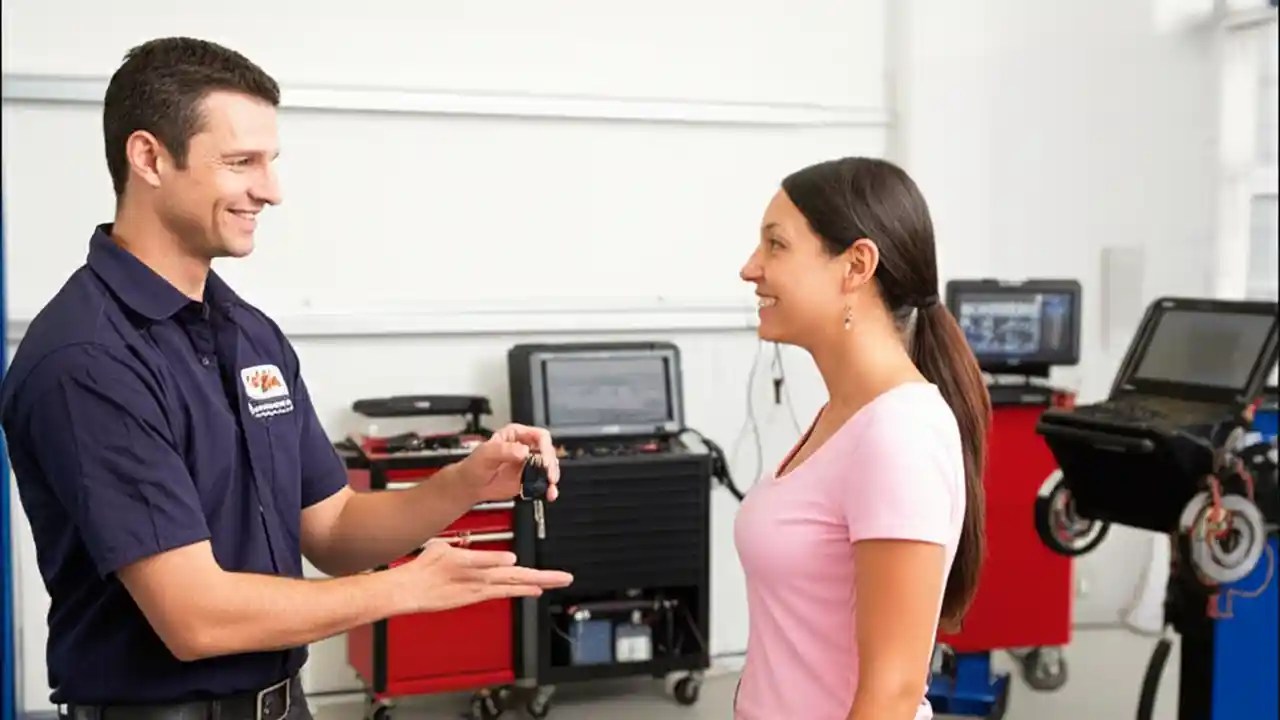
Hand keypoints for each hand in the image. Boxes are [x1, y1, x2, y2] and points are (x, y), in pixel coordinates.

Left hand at [396, 539, 572, 611]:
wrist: (406, 588)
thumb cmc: (422, 573)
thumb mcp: (444, 557)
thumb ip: (455, 551)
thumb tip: (456, 544)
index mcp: (481, 579)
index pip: (512, 579)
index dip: (531, 581)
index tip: (546, 582)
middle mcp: (481, 582)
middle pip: (518, 580)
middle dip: (543, 579)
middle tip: (563, 580)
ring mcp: (472, 580)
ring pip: (507, 579)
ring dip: (530, 578)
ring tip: (550, 580)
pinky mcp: (460, 574)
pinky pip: (481, 566)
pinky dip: (495, 563)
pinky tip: (511, 562)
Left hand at [457, 423, 560, 502]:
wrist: (469, 485)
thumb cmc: (474, 465)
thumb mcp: (485, 453)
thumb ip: (504, 450)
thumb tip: (522, 451)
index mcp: (516, 435)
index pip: (539, 436)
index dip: (545, 447)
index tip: (543, 460)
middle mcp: (525, 448)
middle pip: (548, 451)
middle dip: (551, 464)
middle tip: (549, 476)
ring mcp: (527, 464)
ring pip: (548, 467)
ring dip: (552, 477)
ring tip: (550, 487)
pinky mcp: (528, 478)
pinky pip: (543, 482)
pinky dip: (547, 488)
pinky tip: (548, 493)